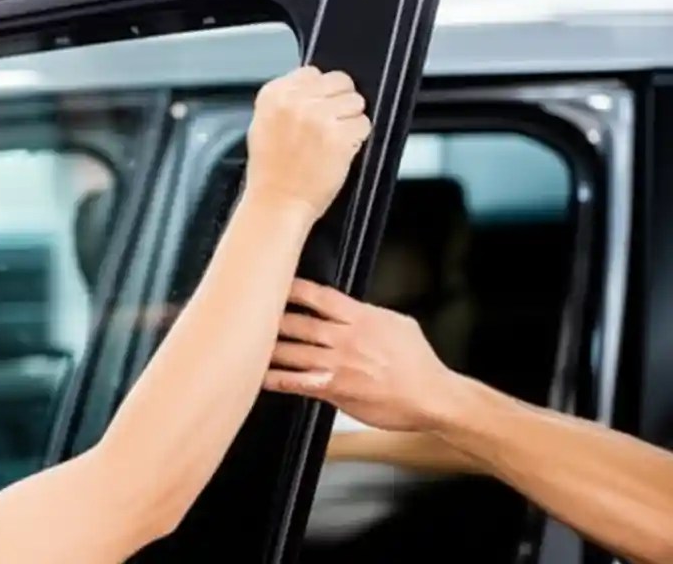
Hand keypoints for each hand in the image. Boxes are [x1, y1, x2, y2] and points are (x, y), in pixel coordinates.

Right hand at [244, 66, 370, 221]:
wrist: (277, 204)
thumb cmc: (271, 171)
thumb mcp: (263, 124)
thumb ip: (287, 100)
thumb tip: (316, 85)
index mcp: (274, 95)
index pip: (313, 72)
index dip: (320, 92)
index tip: (315, 109)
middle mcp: (295, 101)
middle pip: (340, 82)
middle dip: (339, 102)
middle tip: (327, 127)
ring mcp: (319, 117)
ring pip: (356, 102)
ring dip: (350, 121)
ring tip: (331, 142)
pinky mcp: (339, 136)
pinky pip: (364, 125)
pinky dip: (357, 139)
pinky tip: (338, 152)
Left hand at [263, 278, 461, 431]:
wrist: (433, 397)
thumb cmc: (419, 363)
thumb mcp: (398, 325)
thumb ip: (368, 314)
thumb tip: (352, 307)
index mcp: (362, 318)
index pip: (319, 297)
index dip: (293, 288)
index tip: (274, 279)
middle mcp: (346, 339)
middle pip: (299, 323)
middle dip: (271, 317)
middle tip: (247, 310)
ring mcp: (338, 365)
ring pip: (292, 352)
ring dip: (267, 347)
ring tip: (243, 341)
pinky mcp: (334, 389)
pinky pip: (297, 382)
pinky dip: (275, 379)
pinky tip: (258, 376)